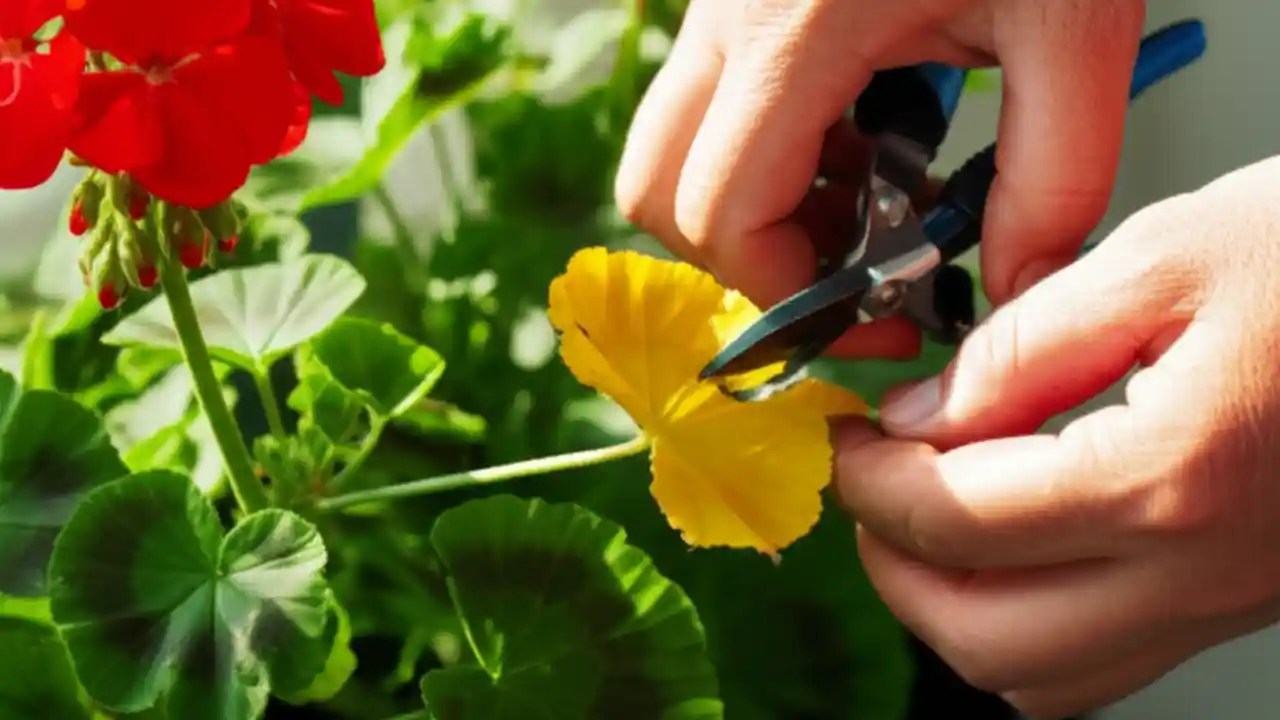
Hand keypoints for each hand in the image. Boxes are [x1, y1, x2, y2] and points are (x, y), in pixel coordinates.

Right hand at [615, 0, 1145, 357]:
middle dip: (745, 259)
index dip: (787, 296)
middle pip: (658, 193)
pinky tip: (859, 138)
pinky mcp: (737, 2)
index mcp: (795, 30)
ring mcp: (719, 6)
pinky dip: (769, 156)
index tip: (870, 320)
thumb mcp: (1074, 23)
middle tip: (845, 272)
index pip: (724, 211)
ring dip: (753, 207)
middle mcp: (728, 18)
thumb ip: (1056, 170)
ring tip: (862, 202)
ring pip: (670, 151)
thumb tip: (1010, 286)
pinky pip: (709, 108)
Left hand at [835, 156, 1279, 717]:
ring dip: (955, 610)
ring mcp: (1227, 600)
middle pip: (981, 638)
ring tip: (930, 521)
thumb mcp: (1164, 255)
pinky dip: (1029, 624)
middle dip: (893, 566)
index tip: (845, 439)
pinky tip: (1018, 547)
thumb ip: (1022, 348)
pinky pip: (1106, 662)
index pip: (956, 521)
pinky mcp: (1240, 599)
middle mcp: (1200, 569)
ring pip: (1041, 677)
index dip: (870, 483)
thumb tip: (920, 417)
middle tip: (870, 488)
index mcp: (1170, 476)